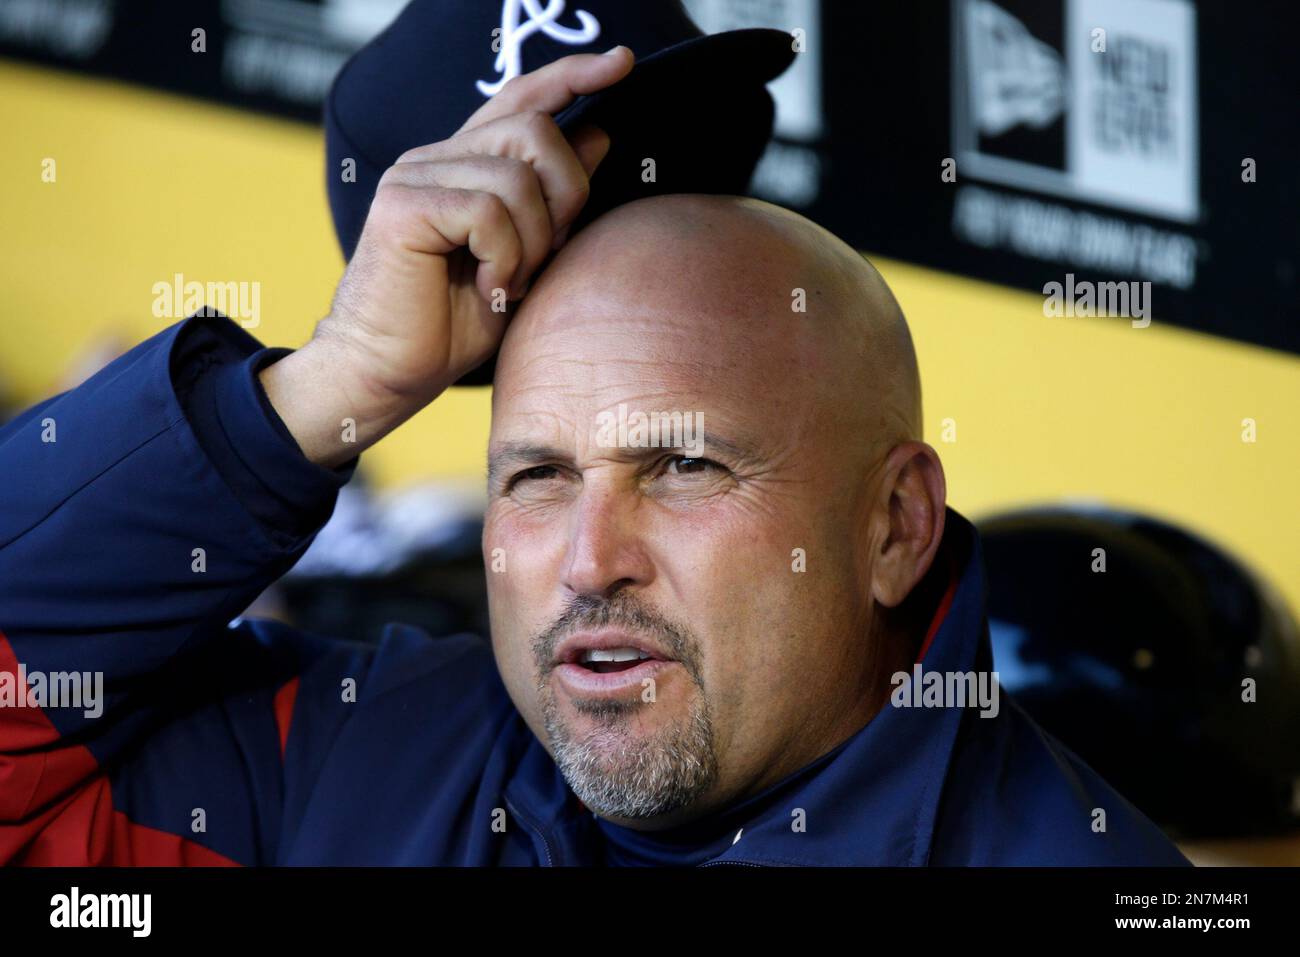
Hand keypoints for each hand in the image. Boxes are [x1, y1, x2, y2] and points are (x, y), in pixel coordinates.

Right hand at [261, 47, 633, 466]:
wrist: (389, 373)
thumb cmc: (453, 323)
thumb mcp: (526, 256)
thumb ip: (553, 198)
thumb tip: (600, 135)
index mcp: (465, 163)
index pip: (522, 97)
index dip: (573, 75)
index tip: (622, 64)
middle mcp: (438, 156)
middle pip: (536, 130)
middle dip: (564, 196)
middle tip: (543, 257)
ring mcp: (416, 175)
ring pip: (516, 177)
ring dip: (531, 243)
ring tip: (507, 283)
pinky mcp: (403, 205)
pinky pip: (488, 211)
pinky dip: (504, 258)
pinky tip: (488, 289)